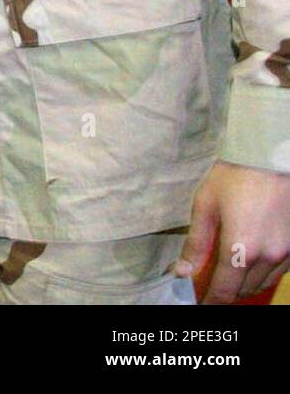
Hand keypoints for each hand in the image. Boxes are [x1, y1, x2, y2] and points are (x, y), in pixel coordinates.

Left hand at [175, 161, 289, 302]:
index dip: (210, 300)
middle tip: (208, 281)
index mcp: (241, 249)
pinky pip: (278, 273)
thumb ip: (196, 242)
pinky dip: (261, 274)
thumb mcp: (205, 205)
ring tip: (226, 272)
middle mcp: (268, 257)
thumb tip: (182, 271)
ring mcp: (286, 254)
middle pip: (244, 290)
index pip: (225, 290)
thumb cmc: (233, 177)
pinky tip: (249, 261)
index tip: (199, 302)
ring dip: (243, 284)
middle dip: (225, 291)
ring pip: (262, 283)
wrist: (270, 158)